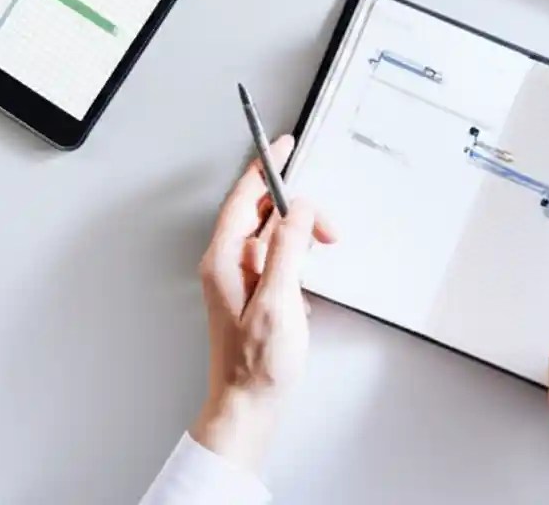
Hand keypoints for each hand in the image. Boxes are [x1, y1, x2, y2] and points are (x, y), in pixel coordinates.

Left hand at [190, 135, 336, 471]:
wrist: (247, 404)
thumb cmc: (257, 364)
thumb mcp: (278, 301)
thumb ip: (288, 250)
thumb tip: (299, 210)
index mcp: (224, 260)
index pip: (243, 199)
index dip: (264, 168)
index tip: (282, 145)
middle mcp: (228, 264)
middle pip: (258, 213)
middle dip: (294, 206)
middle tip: (324, 218)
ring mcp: (239, 278)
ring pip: (270, 234)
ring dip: (298, 231)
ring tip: (323, 241)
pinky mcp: (254, 291)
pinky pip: (275, 255)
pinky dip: (296, 252)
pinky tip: (309, 265)